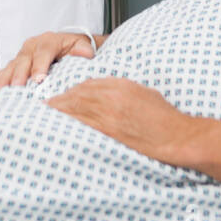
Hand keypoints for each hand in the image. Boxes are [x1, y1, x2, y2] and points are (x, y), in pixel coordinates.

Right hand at [0, 31, 96, 92]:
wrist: (67, 45)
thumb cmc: (75, 48)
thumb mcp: (82, 46)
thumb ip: (83, 50)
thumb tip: (84, 54)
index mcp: (49, 40)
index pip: (43, 52)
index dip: (40, 66)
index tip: (38, 80)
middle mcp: (32, 45)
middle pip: (24, 60)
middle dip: (19, 75)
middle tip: (16, 89)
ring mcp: (22, 54)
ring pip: (11, 65)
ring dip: (4, 79)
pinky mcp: (16, 63)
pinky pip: (5, 71)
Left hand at [46, 77, 199, 164]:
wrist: (176, 136)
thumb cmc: (164, 118)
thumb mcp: (144, 94)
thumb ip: (123, 91)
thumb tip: (107, 97)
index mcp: (120, 85)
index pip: (88, 84)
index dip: (73, 91)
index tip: (64, 96)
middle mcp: (111, 96)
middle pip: (77, 94)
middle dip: (61, 99)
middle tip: (46, 105)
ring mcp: (108, 113)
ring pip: (76, 107)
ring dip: (59, 110)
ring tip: (45, 114)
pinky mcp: (108, 130)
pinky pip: (81, 124)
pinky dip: (67, 122)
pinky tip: (57, 126)